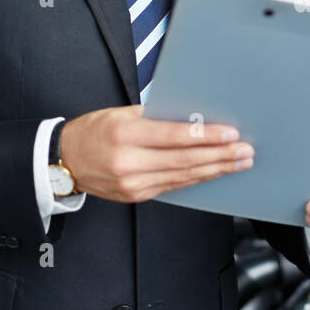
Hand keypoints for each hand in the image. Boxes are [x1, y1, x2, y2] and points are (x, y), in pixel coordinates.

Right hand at [60, 105, 253, 202]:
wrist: (64, 161)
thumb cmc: (94, 130)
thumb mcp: (120, 113)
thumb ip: (156, 116)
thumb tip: (195, 118)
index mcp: (125, 133)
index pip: (175, 136)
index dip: (206, 136)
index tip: (231, 134)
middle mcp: (128, 162)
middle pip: (184, 160)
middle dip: (220, 156)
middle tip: (245, 151)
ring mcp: (132, 183)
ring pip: (183, 176)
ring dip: (215, 170)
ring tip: (238, 162)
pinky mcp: (136, 196)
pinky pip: (173, 186)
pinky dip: (197, 178)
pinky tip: (214, 172)